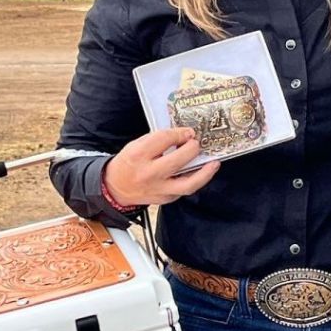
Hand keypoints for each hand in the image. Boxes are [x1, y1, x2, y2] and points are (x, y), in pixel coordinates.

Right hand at [103, 128, 220, 205]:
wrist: (115, 187)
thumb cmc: (128, 163)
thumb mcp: (137, 145)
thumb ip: (159, 140)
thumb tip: (184, 135)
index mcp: (138, 155)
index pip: (163, 140)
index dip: (180, 133)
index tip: (188, 132)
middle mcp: (148, 173)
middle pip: (177, 161)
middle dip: (192, 149)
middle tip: (197, 143)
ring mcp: (158, 189)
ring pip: (187, 184)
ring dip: (205, 173)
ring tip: (214, 163)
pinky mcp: (165, 199)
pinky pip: (184, 190)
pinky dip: (195, 180)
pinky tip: (202, 172)